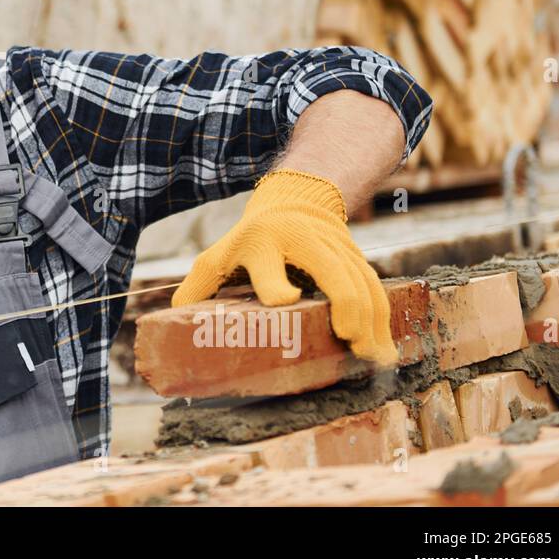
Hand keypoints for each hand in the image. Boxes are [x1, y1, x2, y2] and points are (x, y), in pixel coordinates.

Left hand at [171, 169, 396, 365]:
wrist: (295, 201)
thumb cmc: (249, 241)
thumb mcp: (219, 256)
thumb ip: (198, 286)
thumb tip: (173, 321)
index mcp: (261, 243)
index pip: (268, 264)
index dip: (275, 284)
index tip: (284, 301)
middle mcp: (302, 241)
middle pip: (331, 270)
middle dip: (343, 304)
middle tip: (346, 340)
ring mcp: (334, 247)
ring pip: (360, 281)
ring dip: (370, 319)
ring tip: (370, 356)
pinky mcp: (355, 256)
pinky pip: (375, 286)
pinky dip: (383, 317)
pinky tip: (385, 347)